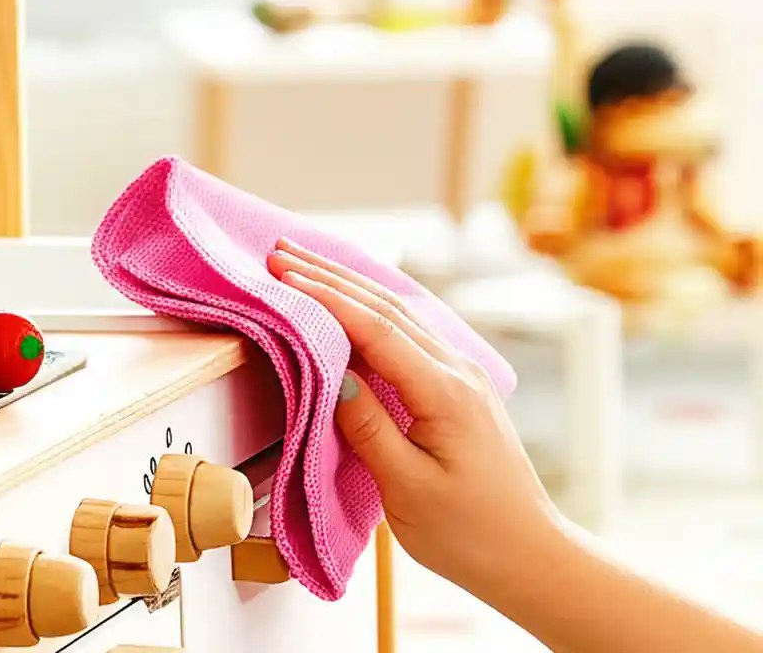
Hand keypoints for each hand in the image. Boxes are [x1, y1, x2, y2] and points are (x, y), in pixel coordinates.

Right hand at [266, 238, 564, 591]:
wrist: (530, 556)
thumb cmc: (471, 534)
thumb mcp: (407, 489)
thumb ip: (369, 428)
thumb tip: (335, 375)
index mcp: (446, 393)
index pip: (377, 329)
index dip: (327, 299)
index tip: (284, 277)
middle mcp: (458, 373)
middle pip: (387, 307)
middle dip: (330, 275)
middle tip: (280, 253)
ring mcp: (462, 377)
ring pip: (400, 313)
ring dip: (350, 285)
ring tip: (306, 263)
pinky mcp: (458, 389)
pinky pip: (409, 333)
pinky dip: (372, 309)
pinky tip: (354, 302)